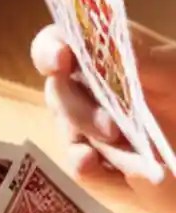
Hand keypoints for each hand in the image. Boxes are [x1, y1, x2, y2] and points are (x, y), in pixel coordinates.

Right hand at [32, 24, 175, 212]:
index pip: (58, 42)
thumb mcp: (175, 70)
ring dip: (96, 143)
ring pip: (70, 133)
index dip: (49, 50)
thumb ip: (146, 59)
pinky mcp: (102, 162)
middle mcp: (91, 87)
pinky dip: (91, 169)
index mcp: (106, 53)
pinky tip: (105, 169)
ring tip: (129, 153)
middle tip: (111, 128)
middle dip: (78, 110)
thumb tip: (114, 55)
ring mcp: (92, 126)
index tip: (59, 60)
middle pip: (57, 94)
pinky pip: (83, 167)